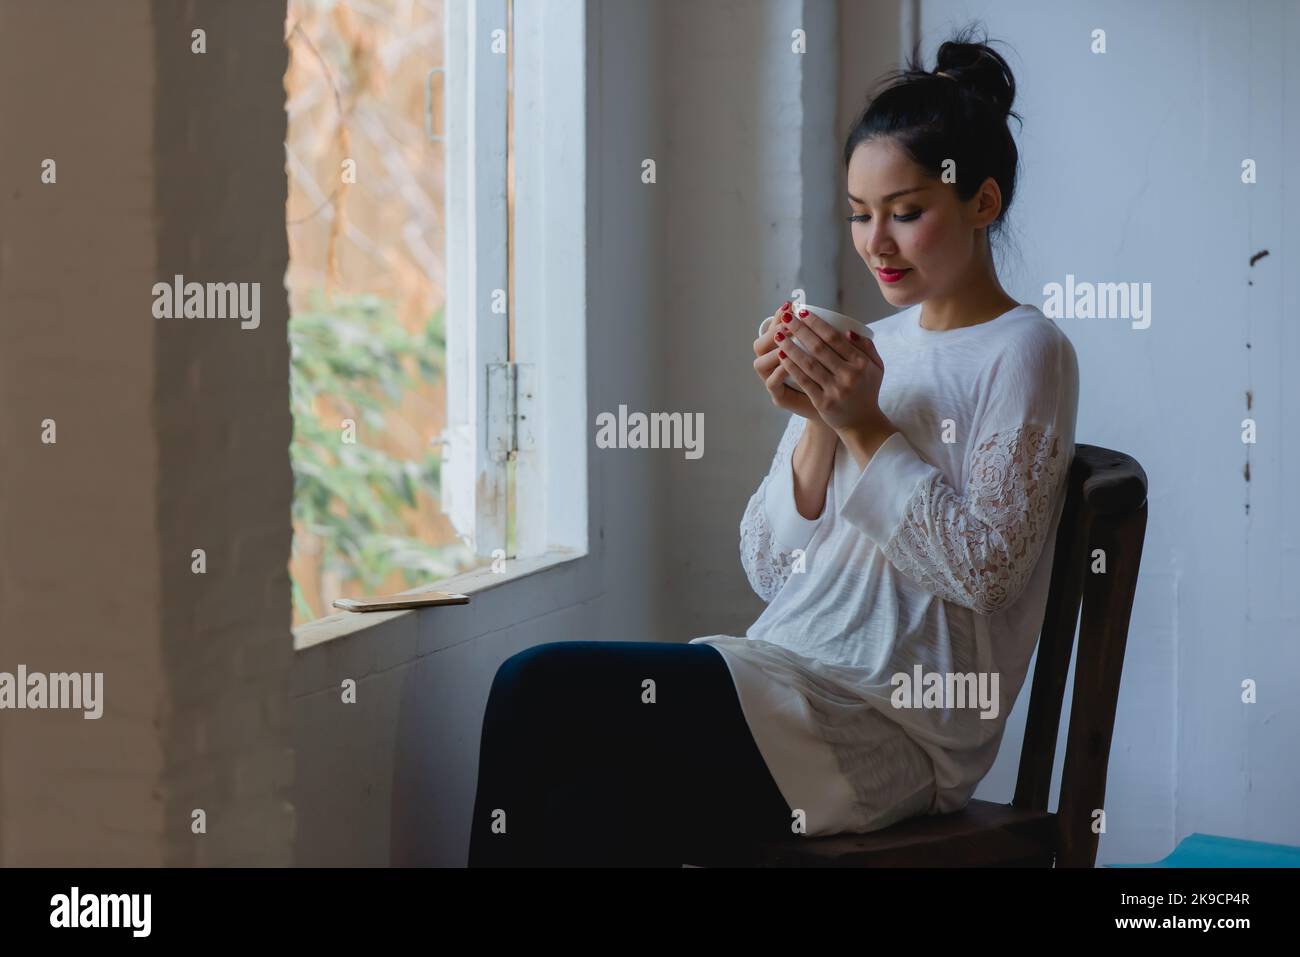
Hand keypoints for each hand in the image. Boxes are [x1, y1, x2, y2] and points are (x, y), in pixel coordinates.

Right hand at [753, 301, 830, 425]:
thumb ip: (839, 343)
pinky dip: (780, 371)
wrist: (838, 410)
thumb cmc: (835, 378)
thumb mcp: (837, 357)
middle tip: (788, 321)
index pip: (774, 328)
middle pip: (761, 344)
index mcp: (783, 350)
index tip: (791, 305)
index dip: (779, 316)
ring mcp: (773, 381)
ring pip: (761, 362)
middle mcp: (773, 366)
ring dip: (774, 350)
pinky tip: (788, 361)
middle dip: (774, 330)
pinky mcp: (778, 396)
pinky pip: (773, 382)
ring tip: (786, 338)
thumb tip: (848, 328)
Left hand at [775, 307, 891, 435]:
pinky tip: (781, 357)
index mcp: (861, 363)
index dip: (816, 323)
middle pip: (819, 348)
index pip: (835, 338)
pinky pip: (804, 381)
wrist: (862, 423)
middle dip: (800, 330)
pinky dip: (792, 368)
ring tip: (778, 335)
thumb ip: (866, 346)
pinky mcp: (823, 402)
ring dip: (791, 347)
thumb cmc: (867, 390)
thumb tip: (849, 330)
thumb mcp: (876, 367)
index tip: (802, 312)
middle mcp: (849, 376)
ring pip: (808, 364)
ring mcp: (835, 390)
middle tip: (786, 318)